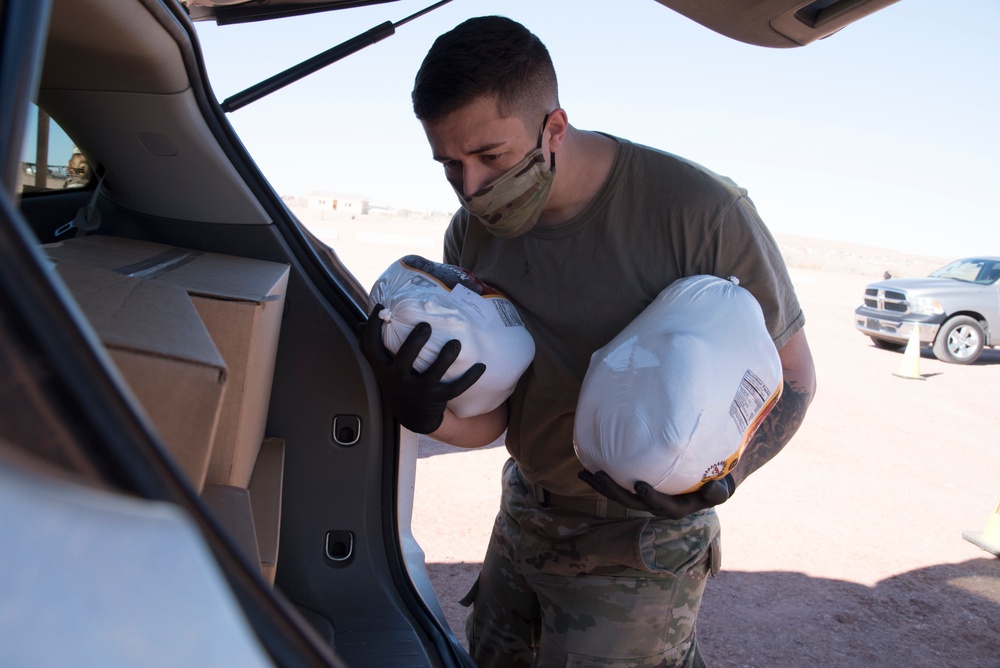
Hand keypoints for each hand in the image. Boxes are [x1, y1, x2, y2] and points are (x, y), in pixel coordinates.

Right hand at [360, 304, 485, 433]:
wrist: (412, 416)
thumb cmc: (398, 382)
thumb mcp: (382, 367)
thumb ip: (372, 347)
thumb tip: (362, 323)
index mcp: (384, 368)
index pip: (372, 346)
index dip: (374, 326)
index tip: (381, 307)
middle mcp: (399, 380)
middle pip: (404, 359)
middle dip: (415, 342)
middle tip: (426, 325)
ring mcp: (419, 390)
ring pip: (433, 374)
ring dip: (446, 357)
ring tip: (455, 342)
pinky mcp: (438, 398)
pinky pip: (456, 388)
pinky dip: (470, 377)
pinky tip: (481, 366)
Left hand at [578, 469, 734, 519]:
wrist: (708, 483)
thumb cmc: (715, 484)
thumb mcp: (721, 490)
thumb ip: (718, 492)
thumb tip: (712, 488)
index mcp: (676, 508)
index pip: (661, 506)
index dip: (651, 498)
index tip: (640, 486)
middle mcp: (657, 505)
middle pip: (632, 502)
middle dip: (614, 491)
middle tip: (599, 476)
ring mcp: (646, 497)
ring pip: (621, 495)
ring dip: (602, 486)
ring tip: (584, 473)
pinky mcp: (639, 488)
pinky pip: (620, 484)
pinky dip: (604, 478)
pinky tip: (587, 468)